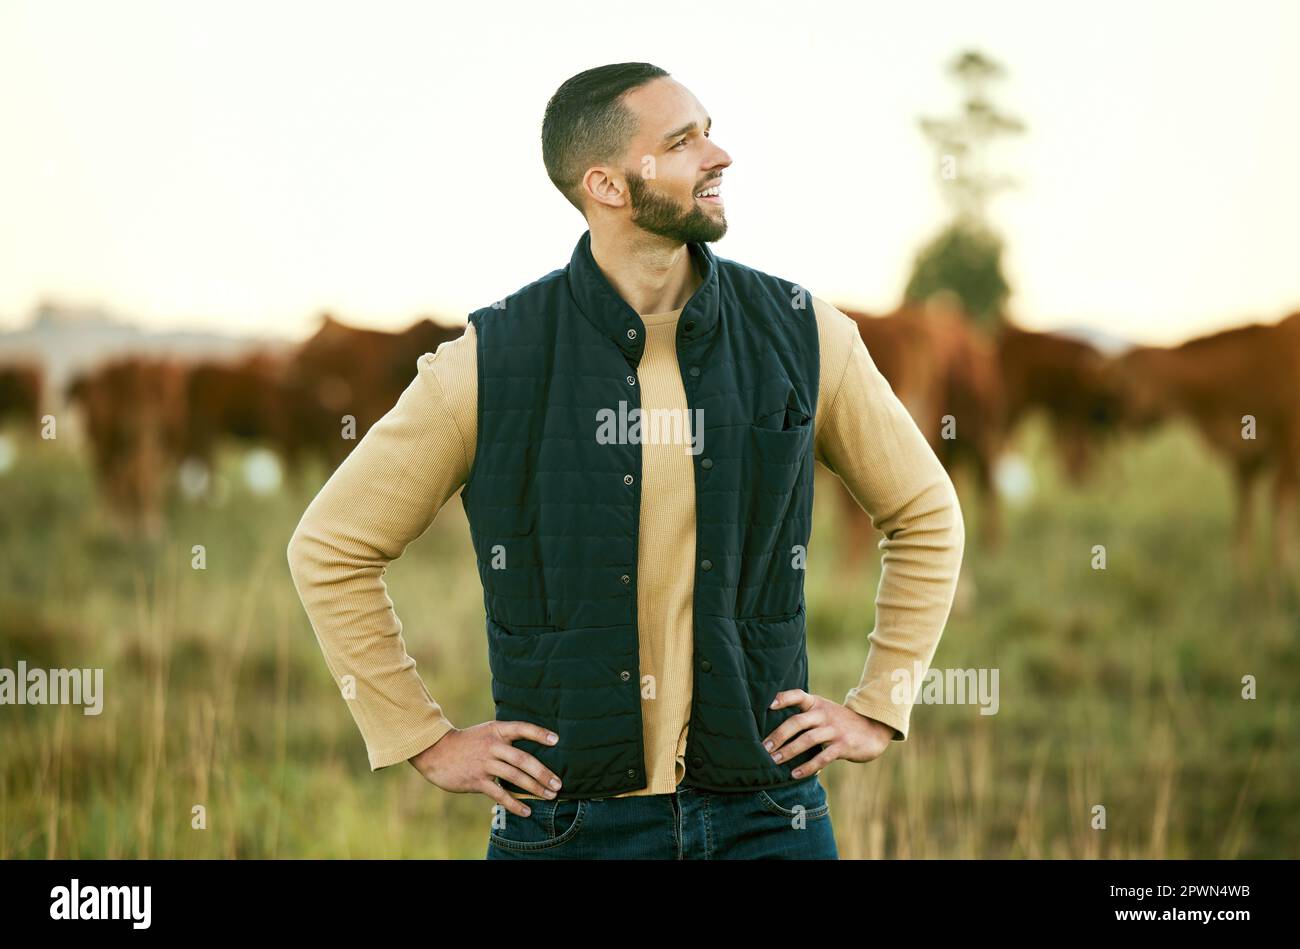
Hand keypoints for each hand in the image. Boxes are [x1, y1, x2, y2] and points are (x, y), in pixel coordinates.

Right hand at [408, 720, 562, 816]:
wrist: (437, 752)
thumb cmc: (468, 743)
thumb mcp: (486, 732)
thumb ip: (506, 738)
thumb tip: (532, 750)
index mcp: (496, 730)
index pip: (522, 728)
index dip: (539, 734)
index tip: (556, 741)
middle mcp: (492, 746)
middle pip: (522, 759)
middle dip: (543, 772)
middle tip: (558, 784)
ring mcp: (484, 763)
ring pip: (514, 777)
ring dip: (534, 788)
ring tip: (549, 796)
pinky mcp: (477, 780)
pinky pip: (500, 794)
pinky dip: (514, 804)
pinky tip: (527, 811)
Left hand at [762, 689, 895, 777]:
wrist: (873, 729)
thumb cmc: (839, 722)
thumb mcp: (824, 712)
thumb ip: (805, 716)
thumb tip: (775, 733)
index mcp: (817, 703)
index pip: (798, 695)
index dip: (783, 698)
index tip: (769, 705)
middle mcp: (824, 714)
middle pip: (797, 722)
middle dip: (779, 735)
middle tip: (764, 748)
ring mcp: (834, 730)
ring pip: (807, 740)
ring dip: (789, 751)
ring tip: (774, 761)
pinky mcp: (843, 746)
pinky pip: (822, 757)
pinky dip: (807, 767)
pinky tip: (795, 774)